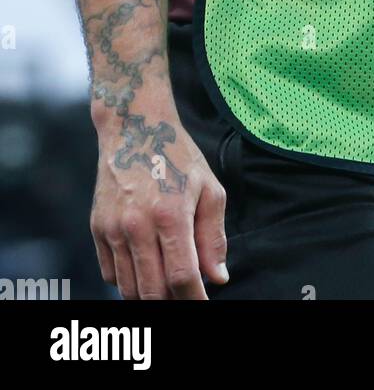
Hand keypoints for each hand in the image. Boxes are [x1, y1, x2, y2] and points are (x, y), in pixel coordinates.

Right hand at [91, 112, 229, 299]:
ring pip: (128, 288)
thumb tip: (217, 278)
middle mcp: (137, 225)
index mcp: (170, 214)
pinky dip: (128, 281)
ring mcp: (113, 228)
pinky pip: (110, 274)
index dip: (194, 299)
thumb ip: (213, 236)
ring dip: (149, 294)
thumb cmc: (178, 156)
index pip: (181, 277)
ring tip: (166, 283)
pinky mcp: (97, 228)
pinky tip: (145, 267)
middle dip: (172, 301)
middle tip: (185, 294)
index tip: (203, 304)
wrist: (135, 128)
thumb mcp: (208, 188)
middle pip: (151, 291)